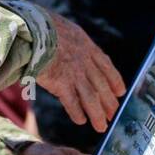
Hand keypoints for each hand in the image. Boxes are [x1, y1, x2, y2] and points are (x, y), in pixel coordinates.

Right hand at [37, 14, 124, 132]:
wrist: (33, 29)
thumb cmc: (43, 27)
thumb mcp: (67, 29)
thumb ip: (74, 42)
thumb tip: (75, 49)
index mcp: (86, 46)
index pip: (106, 66)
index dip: (115, 80)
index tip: (121, 92)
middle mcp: (84, 61)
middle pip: (101, 85)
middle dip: (109, 102)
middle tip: (114, 115)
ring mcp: (74, 73)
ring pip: (91, 98)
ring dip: (97, 114)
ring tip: (101, 127)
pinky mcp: (60, 83)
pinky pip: (72, 102)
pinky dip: (77, 112)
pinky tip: (81, 121)